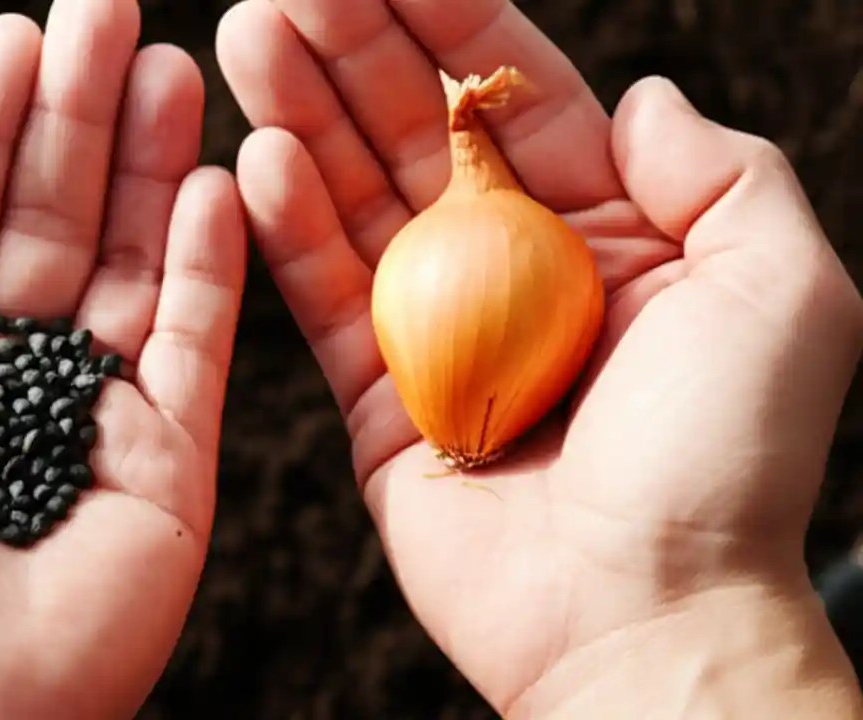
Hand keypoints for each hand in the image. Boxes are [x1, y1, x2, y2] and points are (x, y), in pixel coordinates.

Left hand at [0, 2, 244, 717]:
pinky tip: (212, 179)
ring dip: (149, 162)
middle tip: (111, 9)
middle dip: (80, 112)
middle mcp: (7, 376)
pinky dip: (210, 263)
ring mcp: (94, 415)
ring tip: (166, 64)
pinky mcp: (168, 462)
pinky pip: (196, 343)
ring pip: (131, 260)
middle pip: (52, 215)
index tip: (18, 32)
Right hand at [218, 0, 862, 714]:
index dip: (450, 26)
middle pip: (420, 136)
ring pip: (358, 202)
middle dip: (354, 53)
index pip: (518, 101)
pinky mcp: (378, 397)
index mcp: (611, 234)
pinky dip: (288, 229)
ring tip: (245, 38)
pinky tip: (255, 158)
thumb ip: (722, 173)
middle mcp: (518, 271)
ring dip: (300, 117)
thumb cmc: (725, 464)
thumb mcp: (780, 291)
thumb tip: (641, 95)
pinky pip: (325, 298)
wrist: (640, 618)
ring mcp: (441, 331)